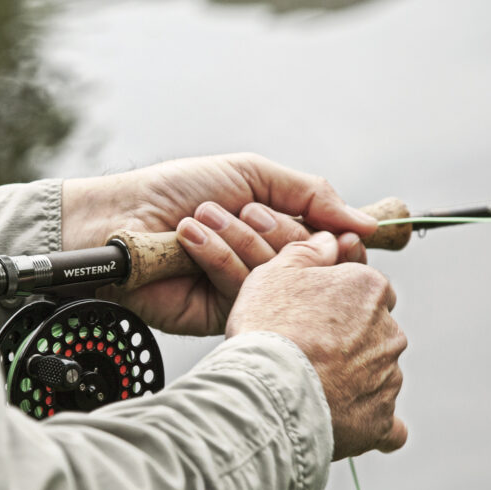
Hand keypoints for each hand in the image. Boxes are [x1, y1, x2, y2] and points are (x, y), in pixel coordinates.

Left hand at [62, 154, 376, 334]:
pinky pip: (246, 291)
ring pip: (283, 278)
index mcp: (280, 231)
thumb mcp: (251, 174)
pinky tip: (190, 238)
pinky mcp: (223, 314)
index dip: (343, 240)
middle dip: (284, 234)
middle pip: (315, 263)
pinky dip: (220, 258)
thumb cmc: (177, 190)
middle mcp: (269, 264)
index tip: (350, 237)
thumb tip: (369, 224)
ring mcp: (248, 292)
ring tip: (204, 216)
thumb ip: (311, 193)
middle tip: (246, 214)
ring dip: (244, 241)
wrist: (120, 219)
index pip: (334, 244)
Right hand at [226, 232, 407, 458]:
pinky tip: (351, 422)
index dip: (338, 300)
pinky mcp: (380, 420)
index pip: (367, 288)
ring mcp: (388, 378)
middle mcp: (389, 332)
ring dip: (354, 379)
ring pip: (377, 374)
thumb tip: (331, 240)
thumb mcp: (274, 273)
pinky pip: (386, 424)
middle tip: (308, 350)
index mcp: (369, 290)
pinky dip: (370, 421)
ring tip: (312, 388)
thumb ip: (306, 252)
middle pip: (375, 331)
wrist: (268, 392)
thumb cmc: (268, 329)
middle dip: (349, 340)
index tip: (313, 313)